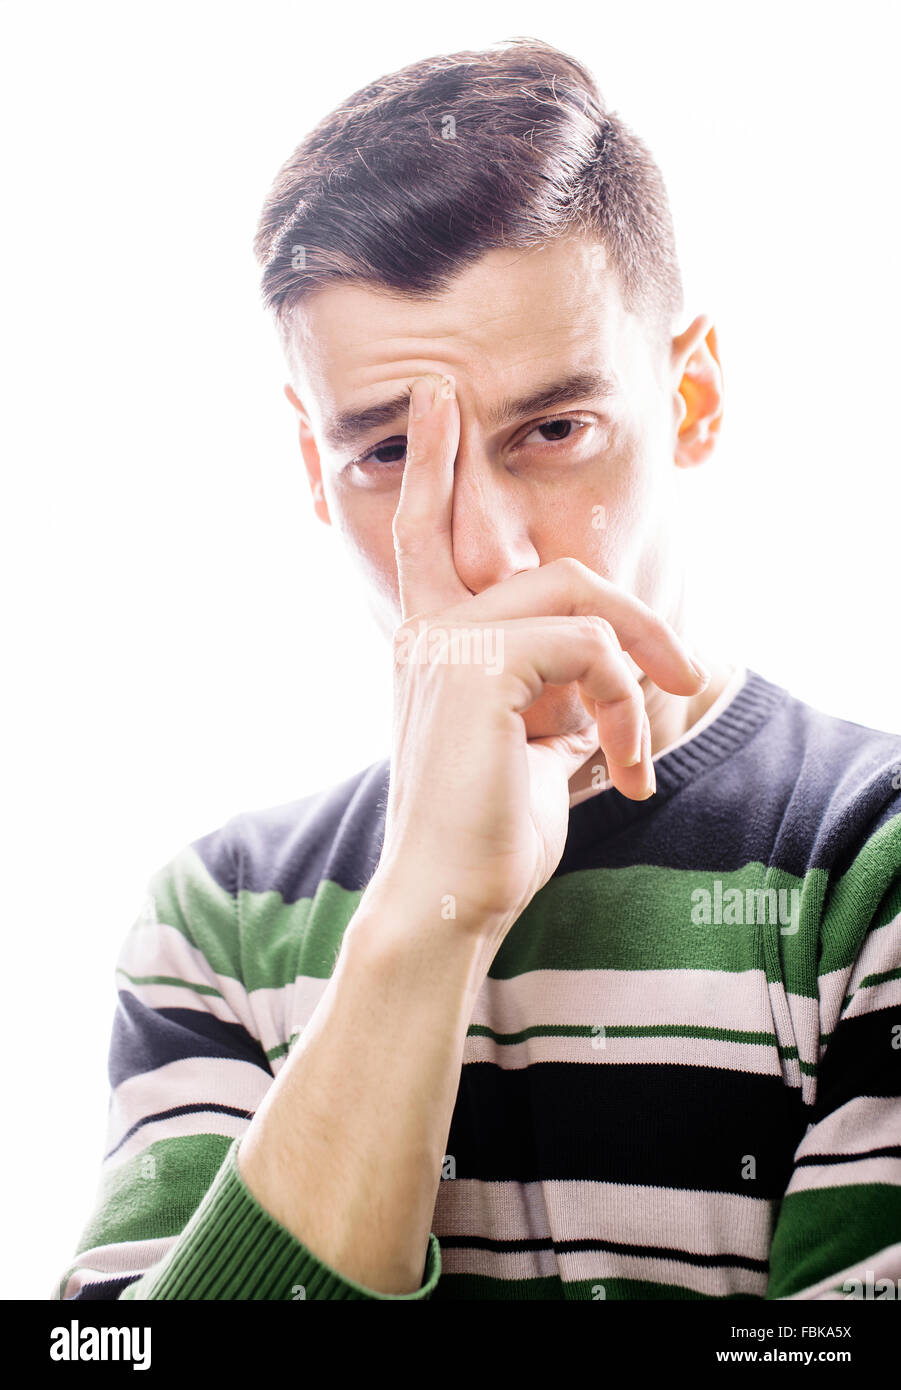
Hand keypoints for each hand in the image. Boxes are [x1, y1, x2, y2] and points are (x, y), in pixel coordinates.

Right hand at [375, 372, 707, 943]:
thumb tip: (606, 666)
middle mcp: (429, 631)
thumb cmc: (486, 831)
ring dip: (640, 669)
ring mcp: (451, 642)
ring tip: (645, 748)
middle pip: (553, 568)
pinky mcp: (483, 667)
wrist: (449, 895)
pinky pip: (590, 648)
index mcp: (430, 643)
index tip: (435, 398)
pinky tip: (620, 768)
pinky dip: (624, 707)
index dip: (432, 463)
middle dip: (634, 615)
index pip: (422, 534)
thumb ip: (550, 687)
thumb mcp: (526, 744)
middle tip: (685, 674)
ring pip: (582, 599)